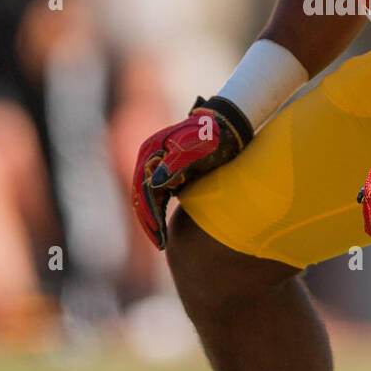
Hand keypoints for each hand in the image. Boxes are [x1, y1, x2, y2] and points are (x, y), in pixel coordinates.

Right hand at [132, 95, 251, 248]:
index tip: (157, 232)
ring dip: (152, 220)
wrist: (227, 126)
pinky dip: (160, 212)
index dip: (149, 212)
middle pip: (142, 195)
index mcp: (151, 151)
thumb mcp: (195, 149)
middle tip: (159, 244)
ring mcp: (158, 166)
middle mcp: (150, 159)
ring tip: (160, 242)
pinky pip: (159, 196)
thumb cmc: (212, 136)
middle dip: (149, 221)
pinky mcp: (170, 173)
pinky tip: (164, 228)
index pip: (143, 187)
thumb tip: (154, 184)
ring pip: (149, 198)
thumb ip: (174, 164)